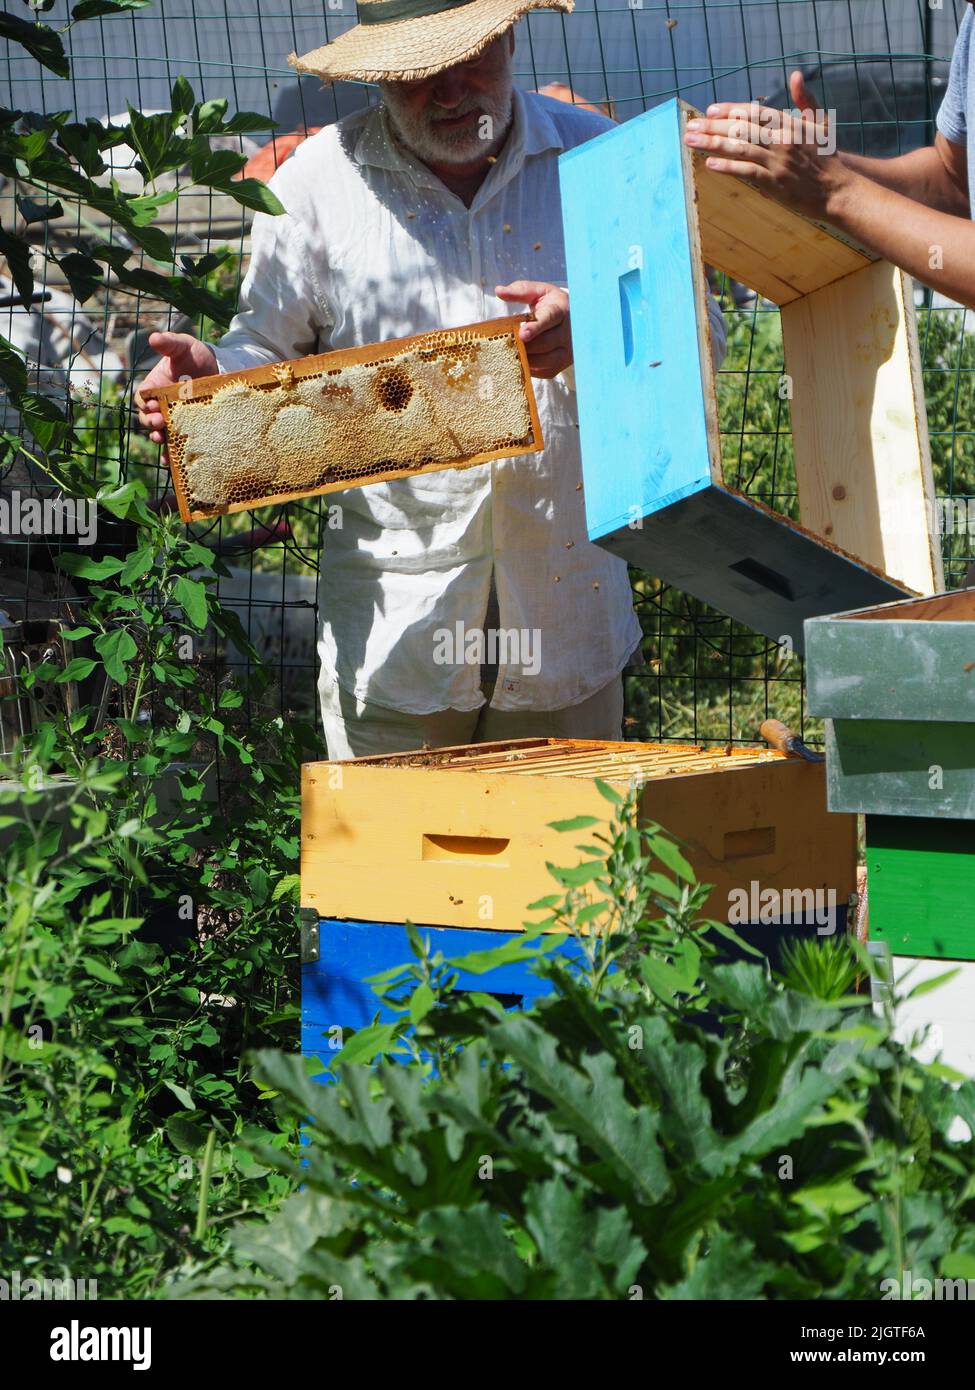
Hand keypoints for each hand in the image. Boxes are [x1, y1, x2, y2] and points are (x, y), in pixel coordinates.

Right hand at [134, 331, 217, 451]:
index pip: (142, 399)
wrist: (219, 368)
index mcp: (155, 388)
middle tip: (160, 424)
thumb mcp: (183, 346)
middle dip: (152, 423)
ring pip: (161, 434)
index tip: (152, 405)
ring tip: (163, 442)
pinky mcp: (189, 429)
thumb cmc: (195, 356)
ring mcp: (175, 419)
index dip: (144, 403)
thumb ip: (169, 343)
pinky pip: (177, 445)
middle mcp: (162, 406)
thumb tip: (153, 337)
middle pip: (149, 419)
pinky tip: (175, 462)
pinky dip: (173, 454)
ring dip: (160, 441)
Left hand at [494, 280, 571, 379]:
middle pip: (545, 343)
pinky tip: (521, 362)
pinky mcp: (564, 364)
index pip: (549, 319)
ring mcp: (569, 350)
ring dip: (527, 359)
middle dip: (525, 346)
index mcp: (561, 310)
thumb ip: (520, 290)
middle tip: (508, 346)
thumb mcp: (539, 292)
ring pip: (546, 360)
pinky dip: (532, 369)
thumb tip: (499, 291)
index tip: (522, 334)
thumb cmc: (552, 304)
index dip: (535, 327)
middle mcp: (568, 332)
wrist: (575, 318)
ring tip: (512, 353)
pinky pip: (546, 371)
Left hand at [683, 70, 850, 221]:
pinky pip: (747, 172)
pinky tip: (710, 164)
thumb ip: (805, 100)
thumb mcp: (820, 122)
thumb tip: (795, 75)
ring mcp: (777, 160)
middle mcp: (782, 139)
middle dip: (712, 127)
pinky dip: (728, 167)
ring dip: (712, 144)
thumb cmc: (826, 156)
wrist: (836, 188)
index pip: (754, 112)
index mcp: (790, 123)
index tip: (710, 110)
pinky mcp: (775, 182)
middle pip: (741, 129)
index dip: (730, 110)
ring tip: (691, 141)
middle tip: (690, 125)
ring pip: (740, 148)